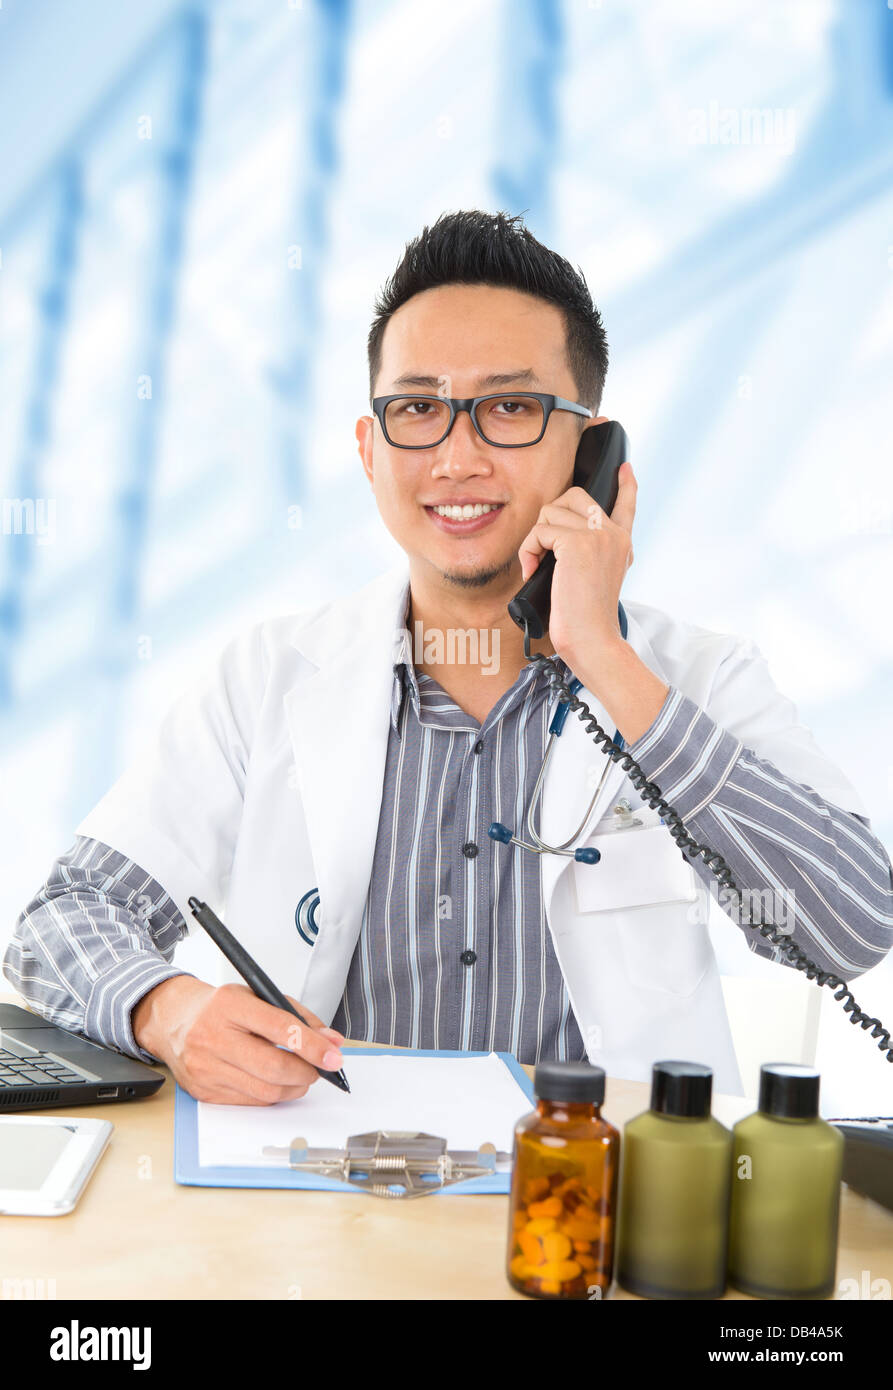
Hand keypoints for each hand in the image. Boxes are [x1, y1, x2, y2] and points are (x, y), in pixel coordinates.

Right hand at [131, 976, 346, 1104]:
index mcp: (229, 1005)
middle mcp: (213, 1037)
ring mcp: (205, 1067)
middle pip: (273, 1066)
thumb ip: (298, 1016)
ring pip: (265, 1090)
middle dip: (306, 1072)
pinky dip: (272, 1094)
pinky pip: (250, 1101)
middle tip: (319, 1068)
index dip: (313, 1045)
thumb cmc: (221, 1008)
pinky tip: (276, 1082)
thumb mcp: (258, 996)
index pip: (281, 1028)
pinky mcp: (203, 1092)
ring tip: (301, 1075)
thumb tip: (331, 1041)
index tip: (334, 1055)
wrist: (174, 1022)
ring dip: (293, 1087)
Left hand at [517, 456, 636, 672]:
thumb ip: (587, 554)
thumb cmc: (585, 619)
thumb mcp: (594, 580)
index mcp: (622, 543)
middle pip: (573, 496)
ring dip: (535, 539)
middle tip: (544, 550)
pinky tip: (532, 571)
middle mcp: (614, 534)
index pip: (626, 504)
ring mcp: (598, 535)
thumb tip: (557, 538)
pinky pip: (540, 531)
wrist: (593, 640)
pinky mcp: (578, 543)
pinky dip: (528, 551)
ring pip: (551, 512)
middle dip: (549, 518)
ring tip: (538, 566)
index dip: (626, 485)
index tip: (626, 469)